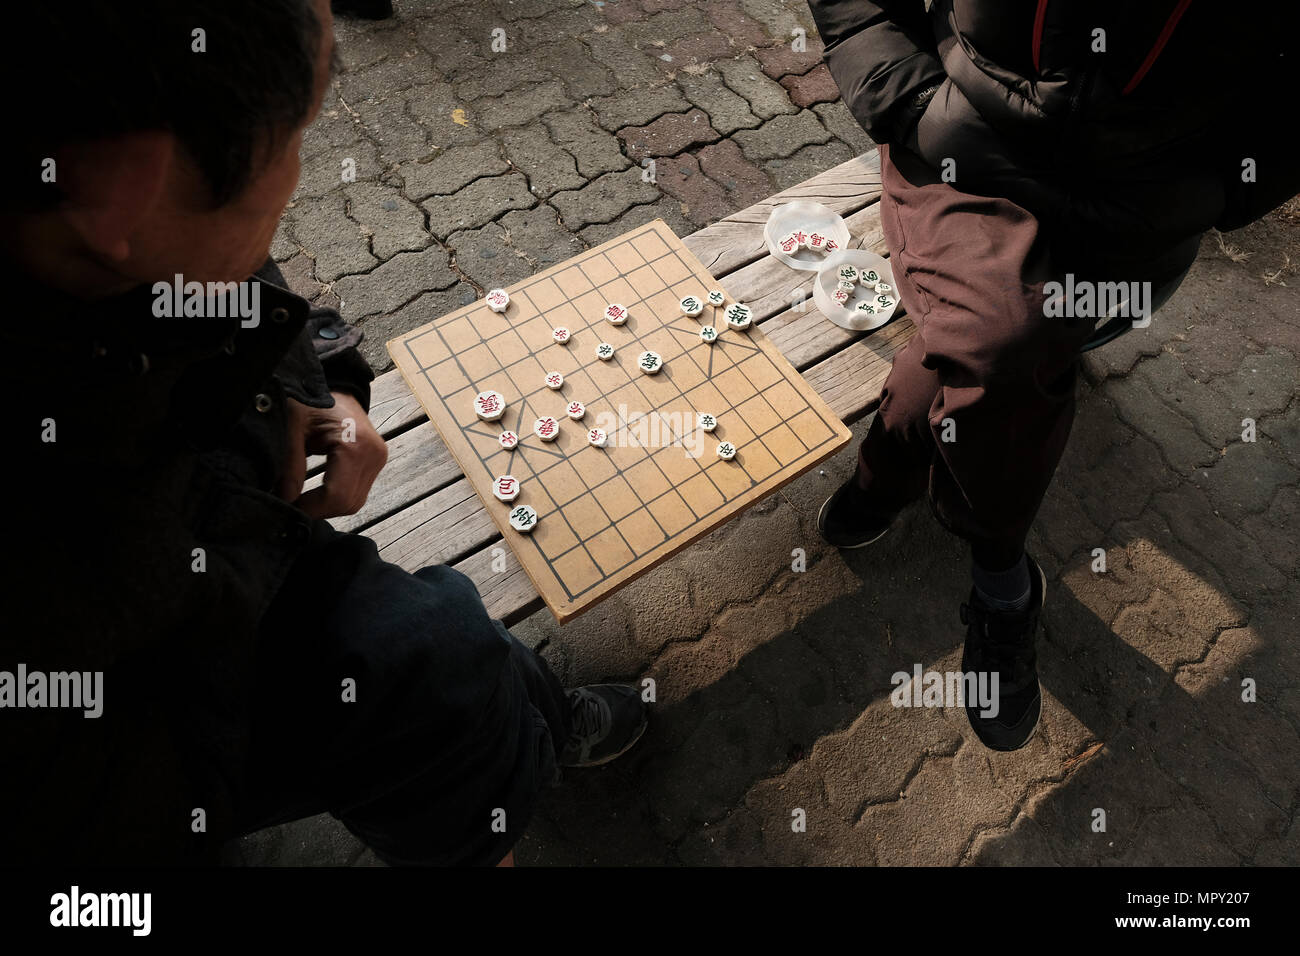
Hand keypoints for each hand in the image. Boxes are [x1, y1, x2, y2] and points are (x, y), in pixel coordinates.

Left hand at [278, 392, 387, 518]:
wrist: (336, 387)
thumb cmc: (312, 401)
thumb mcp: (293, 428)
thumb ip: (290, 466)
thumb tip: (285, 500)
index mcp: (356, 445)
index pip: (337, 495)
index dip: (311, 507)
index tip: (287, 507)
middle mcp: (374, 455)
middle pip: (349, 503)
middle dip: (319, 509)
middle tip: (292, 506)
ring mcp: (379, 460)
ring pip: (355, 502)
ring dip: (328, 506)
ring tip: (304, 499)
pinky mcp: (376, 463)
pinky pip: (358, 493)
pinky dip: (337, 498)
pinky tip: (318, 493)